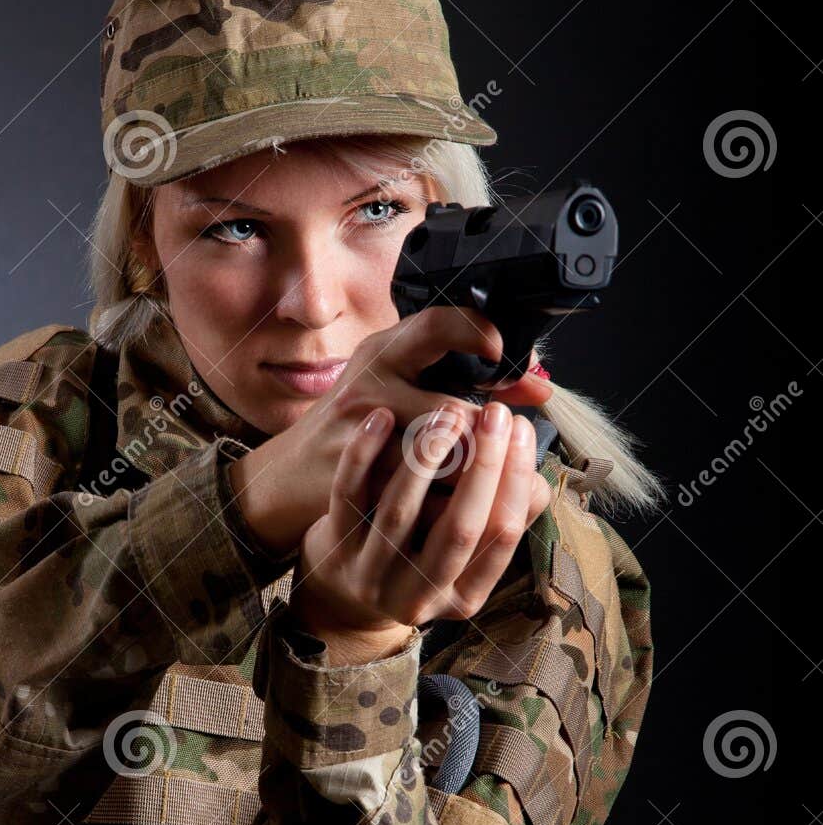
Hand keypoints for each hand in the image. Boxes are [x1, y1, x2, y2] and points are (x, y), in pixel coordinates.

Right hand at [228, 305, 551, 558]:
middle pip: (452, 410)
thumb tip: (535, 386)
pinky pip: (425, 494)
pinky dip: (450, 499)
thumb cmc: (354, 424)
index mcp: (383, 352)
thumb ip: (454, 374)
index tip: (504, 354)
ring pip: (442, 459)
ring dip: (472, 470)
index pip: (437, 325)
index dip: (479, 335)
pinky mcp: (359, 480)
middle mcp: (369, 386)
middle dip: (487, 432)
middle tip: (502, 438)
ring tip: (478, 472)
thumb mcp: (393, 380)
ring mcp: (361, 436)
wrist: (287, 475)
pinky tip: (454, 498)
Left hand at [285, 397, 551, 664]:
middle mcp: (419, 597)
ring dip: (426, 456)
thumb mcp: (464, 550)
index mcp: (464, 598)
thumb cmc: (420, 554)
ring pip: (401, 512)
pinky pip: (348, 496)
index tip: (523, 428)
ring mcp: (372, 577)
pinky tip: (382, 416)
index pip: (501, 535)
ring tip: (446, 411)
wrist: (343, 591)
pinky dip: (364, 454)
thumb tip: (536, 475)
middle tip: (495, 413)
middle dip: (483, 466)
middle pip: (459, 529)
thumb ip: (501, 514)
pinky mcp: (334, 550)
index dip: (516, 479)